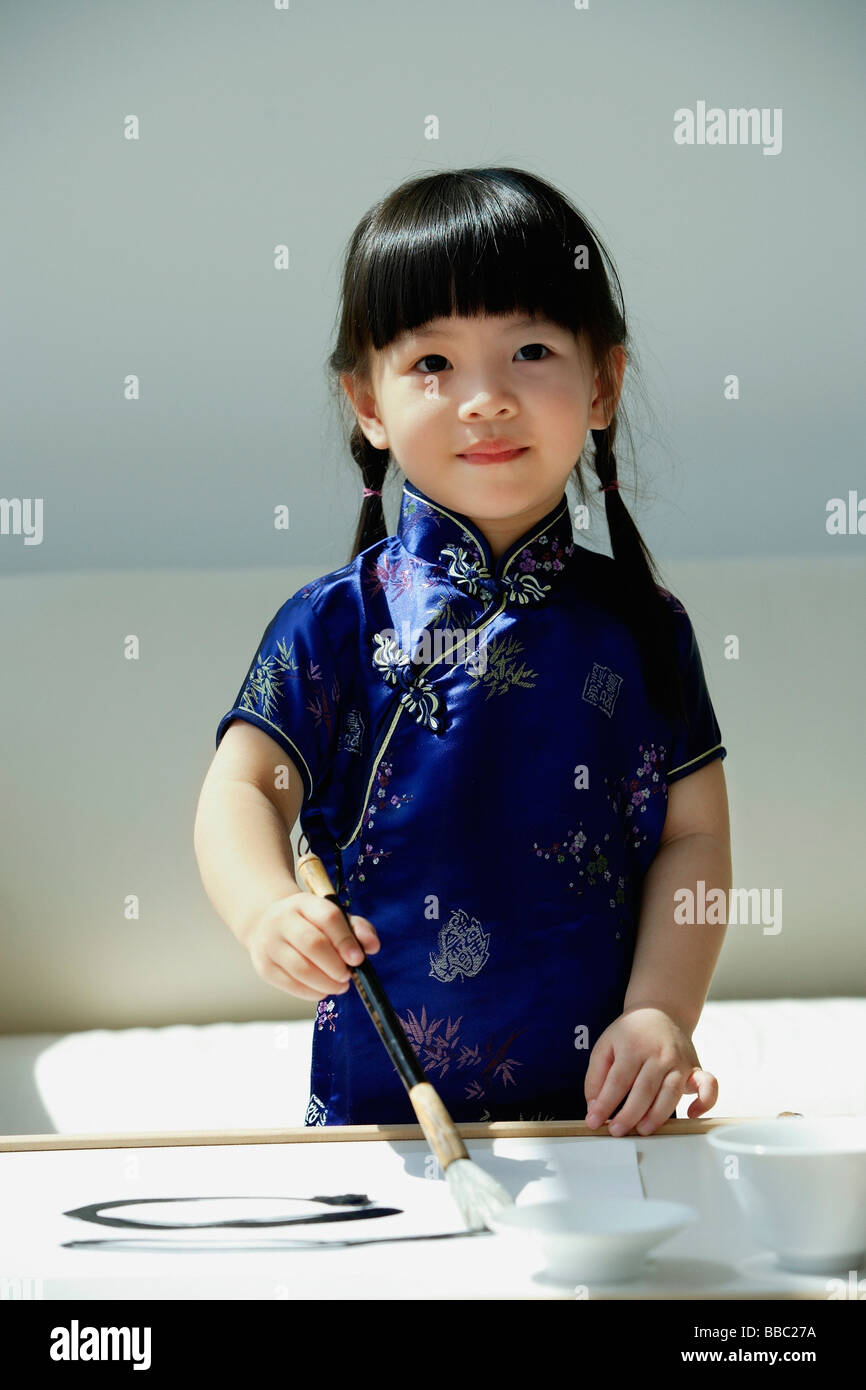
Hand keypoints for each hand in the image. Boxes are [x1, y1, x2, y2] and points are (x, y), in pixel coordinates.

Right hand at [247, 892, 379, 1001]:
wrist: (267, 926)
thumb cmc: (310, 924)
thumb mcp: (333, 918)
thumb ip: (357, 929)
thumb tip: (373, 946)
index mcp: (304, 903)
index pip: (328, 917)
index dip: (346, 940)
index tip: (359, 959)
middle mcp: (282, 919)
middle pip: (313, 943)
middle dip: (335, 965)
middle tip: (348, 976)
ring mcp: (269, 943)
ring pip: (301, 968)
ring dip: (326, 983)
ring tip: (339, 986)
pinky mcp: (264, 967)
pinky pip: (290, 985)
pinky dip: (311, 992)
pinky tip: (323, 990)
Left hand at [584, 1006, 717, 1135]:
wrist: (660, 1011)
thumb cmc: (631, 1034)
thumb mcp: (605, 1045)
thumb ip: (596, 1076)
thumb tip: (594, 1106)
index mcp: (633, 1046)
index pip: (618, 1081)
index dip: (605, 1104)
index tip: (593, 1121)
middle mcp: (659, 1054)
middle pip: (644, 1090)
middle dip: (629, 1115)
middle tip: (616, 1131)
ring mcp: (680, 1061)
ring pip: (671, 1093)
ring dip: (657, 1116)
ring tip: (642, 1130)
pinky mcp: (695, 1068)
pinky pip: (708, 1086)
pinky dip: (705, 1102)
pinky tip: (691, 1114)